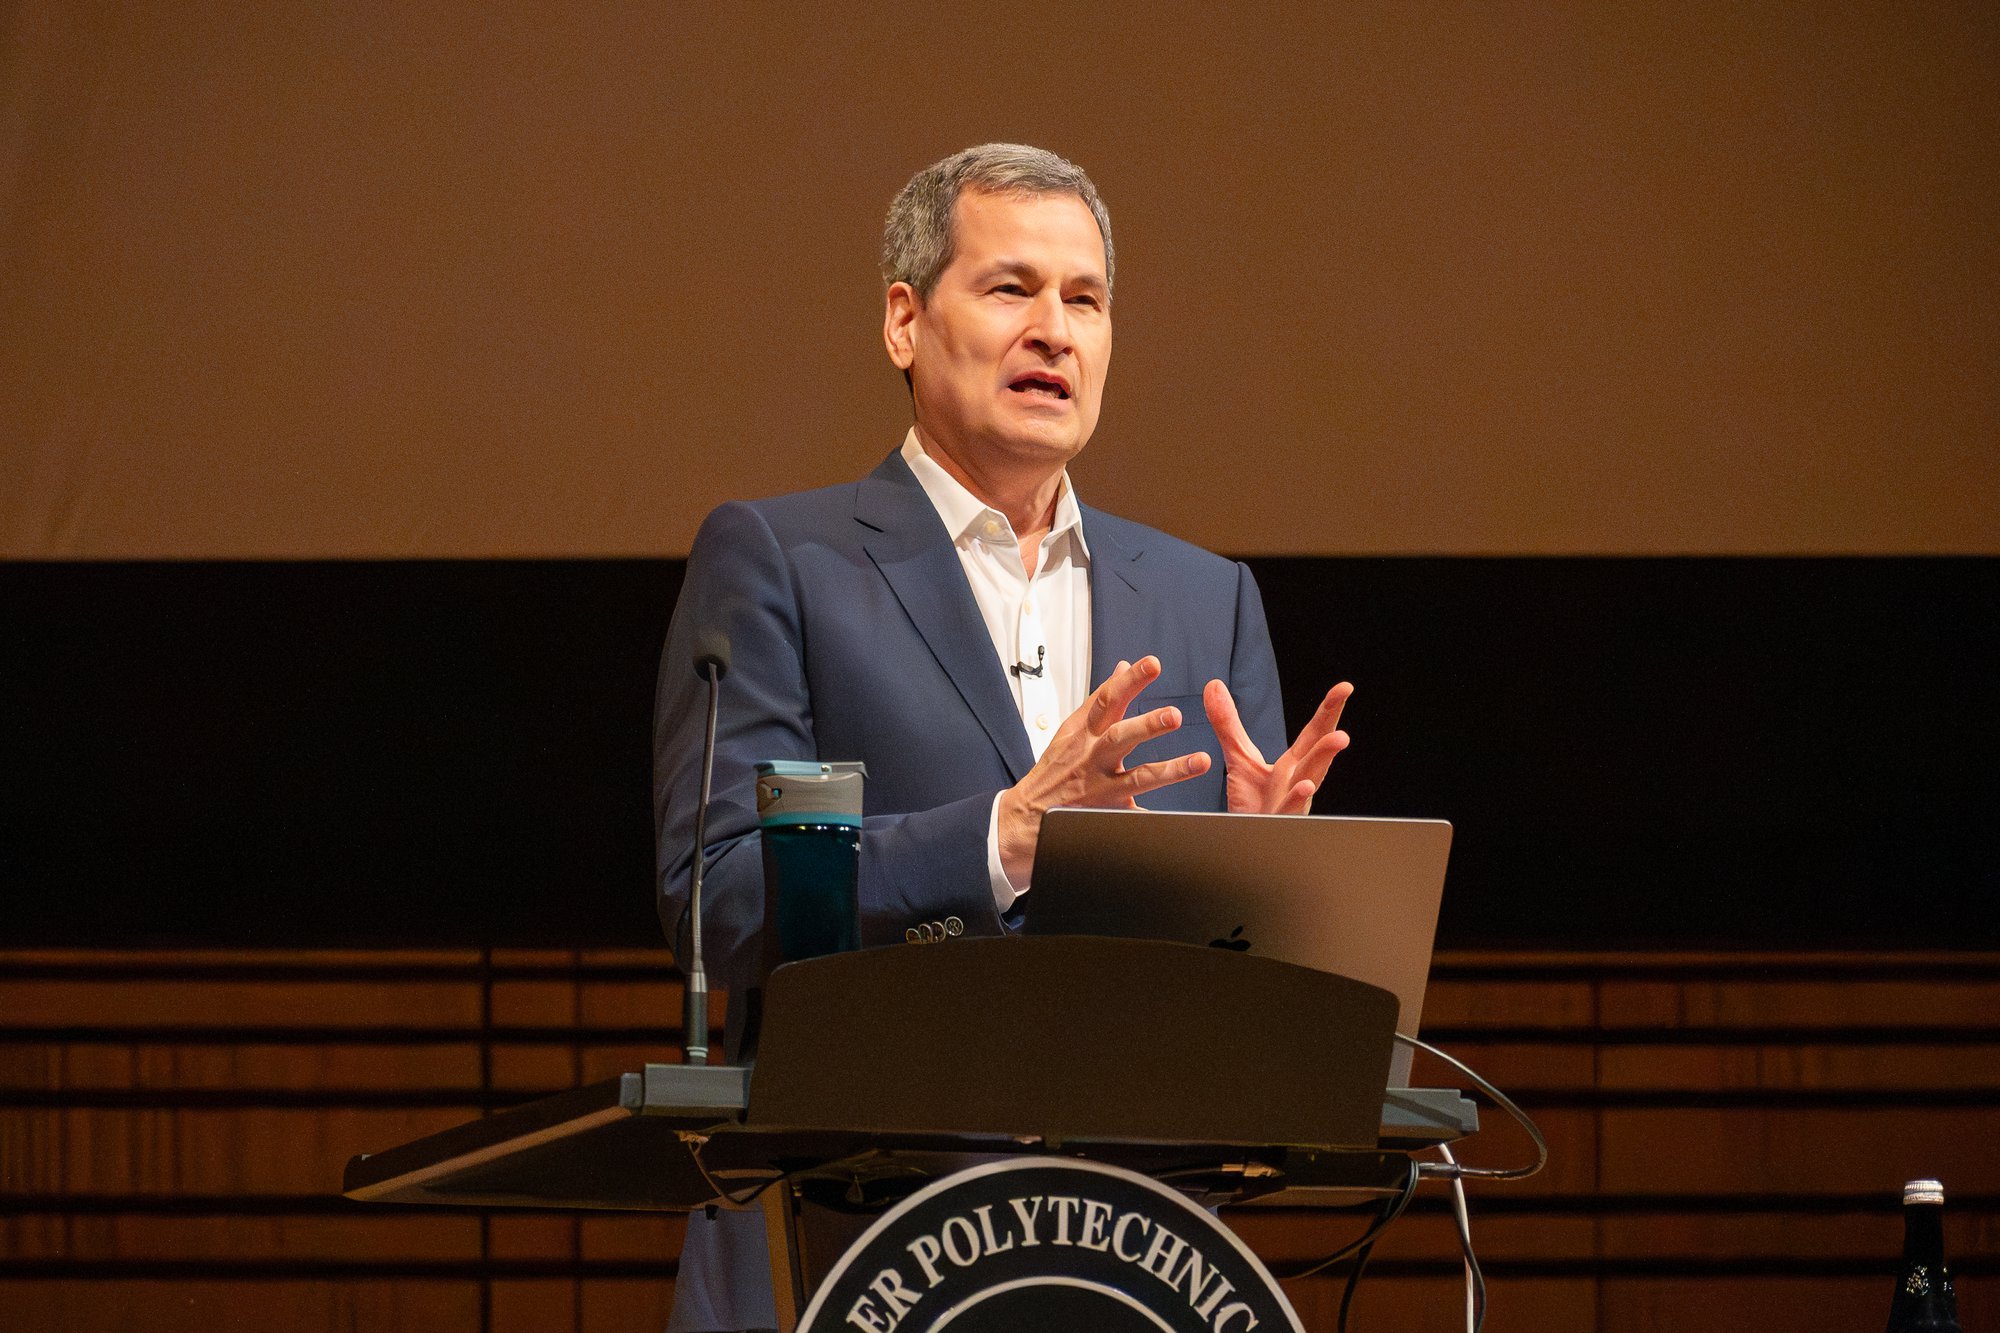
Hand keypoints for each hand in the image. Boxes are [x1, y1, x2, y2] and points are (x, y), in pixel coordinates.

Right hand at [996, 656, 1211, 884]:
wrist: (1029, 813)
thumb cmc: (1055, 767)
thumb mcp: (1073, 728)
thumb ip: (1102, 699)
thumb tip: (1123, 668)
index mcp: (1085, 732)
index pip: (1108, 699)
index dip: (1130, 681)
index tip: (1152, 664)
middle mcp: (1094, 756)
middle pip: (1120, 737)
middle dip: (1148, 725)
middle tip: (1174, 715)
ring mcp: (1102, 786)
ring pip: (1138, 777)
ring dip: (1169, 770)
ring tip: (1197, 762)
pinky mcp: (1108, 811)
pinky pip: (1134, 815)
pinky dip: (1153, 818)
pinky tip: (1177, 818)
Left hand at [1204, 679, 1351, 813]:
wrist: (1243, 838)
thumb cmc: (1252, 802)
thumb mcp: (1238, 757)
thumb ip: (1228, 723)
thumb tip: (1214, 686)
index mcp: (1294, 764)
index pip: (1314, 733)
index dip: (1329, 710)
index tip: (1345, 687)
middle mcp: (1298, 781)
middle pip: (1318, 754)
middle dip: (1334, 731)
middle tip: (1347, 707)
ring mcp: (1291, 803)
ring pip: (1311, 779)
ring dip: (1325, 759)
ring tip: (1339, 739)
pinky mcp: (1278, 822)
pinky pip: (1290, 810)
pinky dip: (1298, 799)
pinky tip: (1305, 786)